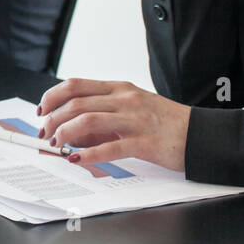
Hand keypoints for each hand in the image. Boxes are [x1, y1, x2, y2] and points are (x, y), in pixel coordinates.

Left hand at [36, 78, 190, 170]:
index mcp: (119, 88)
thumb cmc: (164, 122)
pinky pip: (111, 147)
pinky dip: (89, 154)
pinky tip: (76, 159)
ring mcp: (135, 120)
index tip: (41, 110)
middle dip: (53, 119)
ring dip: (65, 134)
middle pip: (76, 103)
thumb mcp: (132, 108)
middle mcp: (125, 100)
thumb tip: (70, 128)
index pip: (75, 85)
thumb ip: (103, 113)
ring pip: (88, 120)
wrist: (202, 135)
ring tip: (57, 145)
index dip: (52, 97)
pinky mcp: (145, 142)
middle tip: (45, 134)